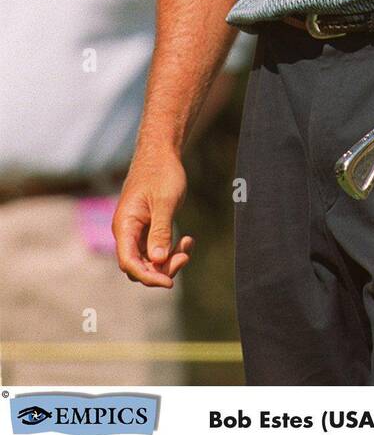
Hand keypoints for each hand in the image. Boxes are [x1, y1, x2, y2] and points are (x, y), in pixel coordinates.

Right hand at [112, 150, 192, 286]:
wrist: (161, 153)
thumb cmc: (161, 173)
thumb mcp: (164, 202)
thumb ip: (160, 231)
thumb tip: (158, 260)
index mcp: (125, 225)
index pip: (129, 263)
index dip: (148, 276)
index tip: (169, 282)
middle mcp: (127, 232)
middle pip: (139, 266)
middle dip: (161, 268)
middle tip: (185, 256)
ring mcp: (136, 231)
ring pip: (149, 260)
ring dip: (169, 259)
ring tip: (188, 244)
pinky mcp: (147, 229)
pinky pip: (156, 249)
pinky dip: (171, 249)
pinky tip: (187, 240)